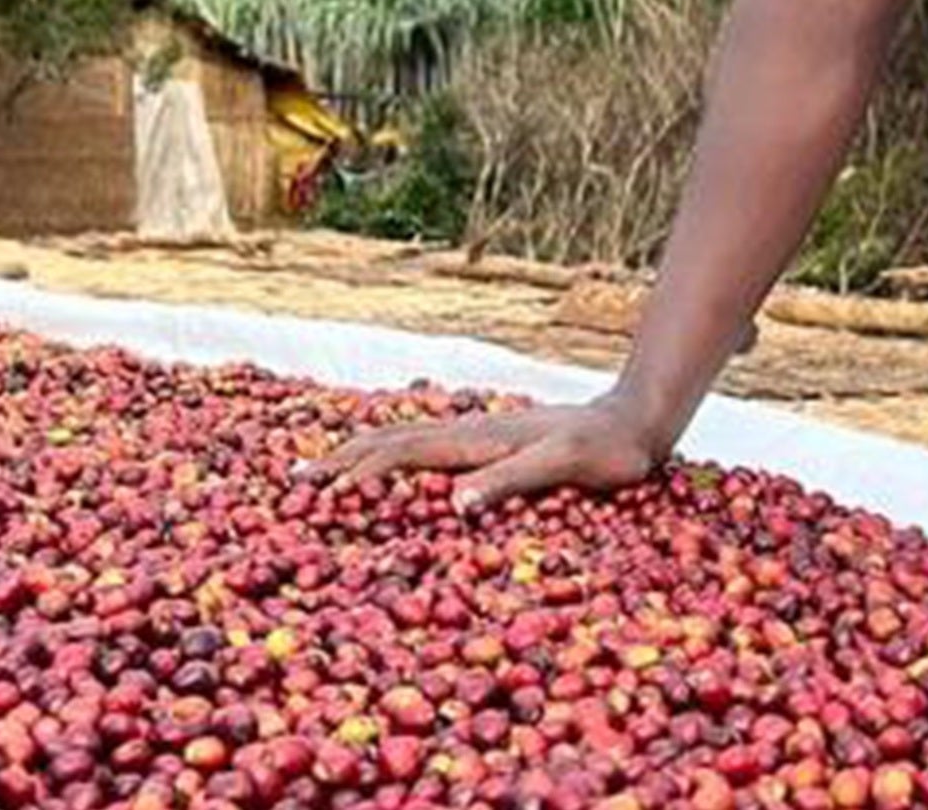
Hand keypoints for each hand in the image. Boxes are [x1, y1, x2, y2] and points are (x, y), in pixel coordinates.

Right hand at [301, 394, 665, 512]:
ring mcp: (476, 435)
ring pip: (404, 441)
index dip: (360, 472)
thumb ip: (510, 481)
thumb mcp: (563, 465)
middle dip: (341, 457)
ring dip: (359, 454)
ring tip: (321, 469)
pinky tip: (387, 467)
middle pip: (390, 441)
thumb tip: (453, 505)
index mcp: (477, 438)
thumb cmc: (606, 450)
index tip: (319, 493)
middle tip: (293, 478)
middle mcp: (468, 432)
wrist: (634, 421)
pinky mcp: (488, 444)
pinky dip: (391, 456)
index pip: (403, 453)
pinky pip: (426, 449)